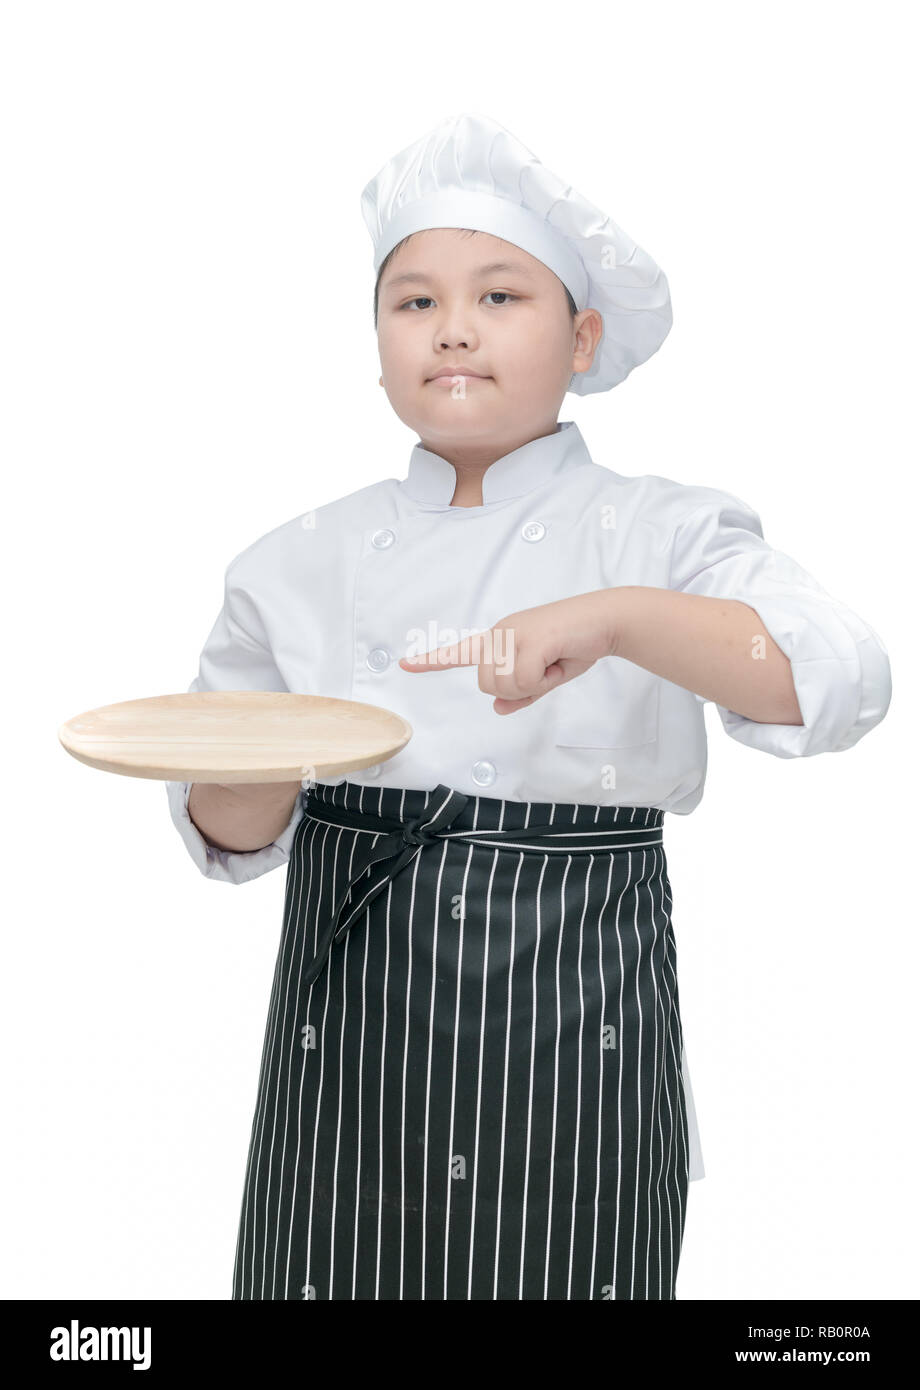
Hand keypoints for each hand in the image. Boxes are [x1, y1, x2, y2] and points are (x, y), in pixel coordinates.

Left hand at [398, 591, 618, 713]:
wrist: (605, 621)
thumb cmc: (575, 645)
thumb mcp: (545, 677)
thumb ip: (520, 693)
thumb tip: (497, 707)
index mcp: (499, 639)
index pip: (460, 652)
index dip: (433, 660)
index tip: (404, 664)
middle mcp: (499, 634)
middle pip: (488, 685)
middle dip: (518, 689)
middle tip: (545, 671)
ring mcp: (511, 634)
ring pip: (503, 685)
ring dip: (532, 685)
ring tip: (552, 663)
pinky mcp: (527, 639)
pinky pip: (523, 679)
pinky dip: (543, 680)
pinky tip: (558, 661)